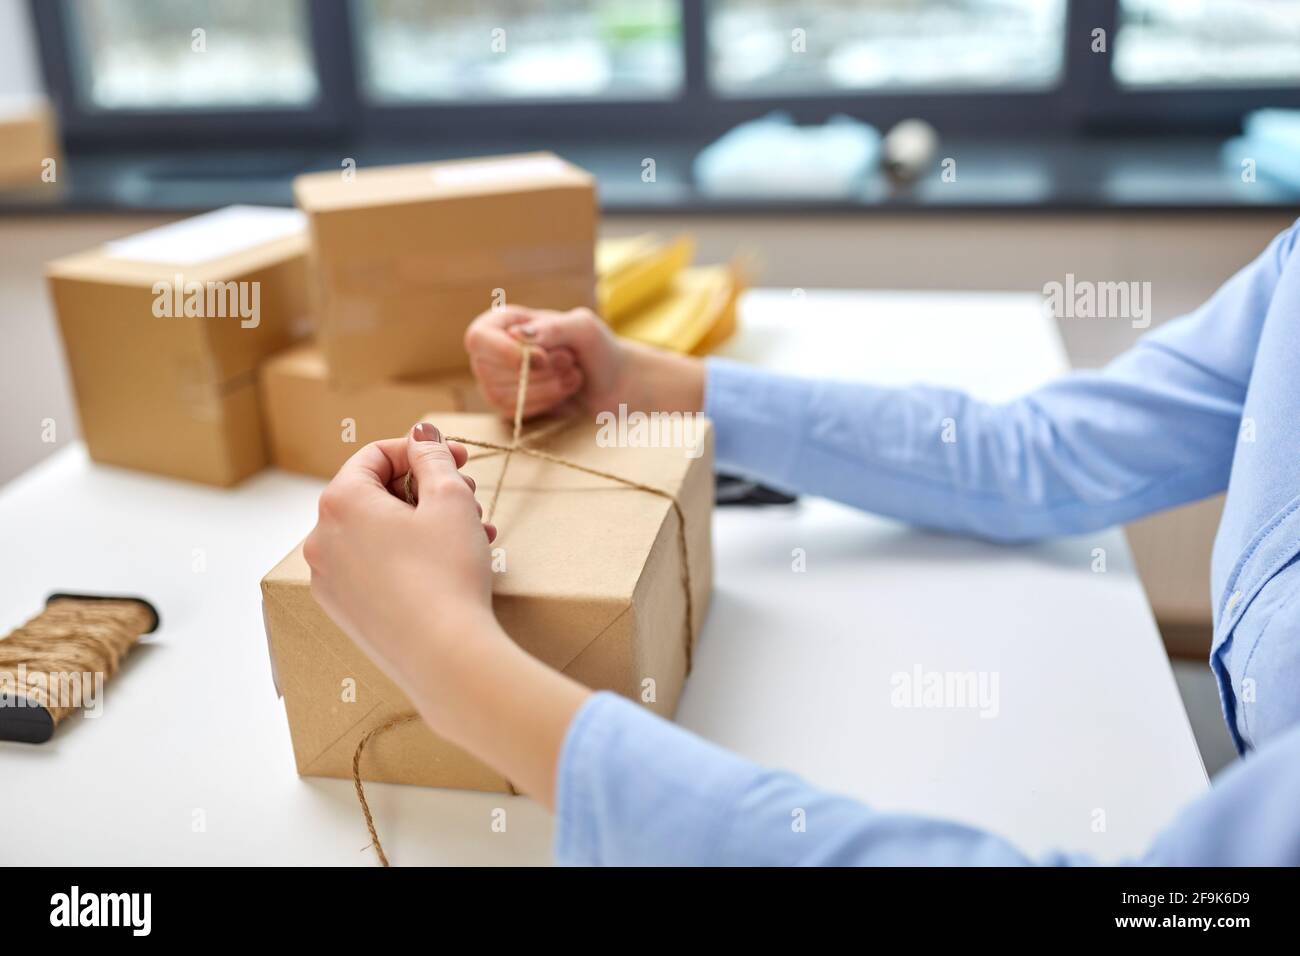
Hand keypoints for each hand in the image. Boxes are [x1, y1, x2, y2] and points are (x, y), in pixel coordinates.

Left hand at [303, 423, 500, 707]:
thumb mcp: (450, 499)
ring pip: (379, 533)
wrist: (445, 656)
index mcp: (340, 503)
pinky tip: (450, 565)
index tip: (460, 458)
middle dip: (427, 490)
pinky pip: (374, 567)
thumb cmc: (447, 572)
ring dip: (425, 524)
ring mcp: (329, 580)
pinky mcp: (346, 612)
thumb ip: (432, 456)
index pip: (376, 456)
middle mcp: (322, 539)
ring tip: (474, 534)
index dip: (422, 450)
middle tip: (470, 499)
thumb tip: (420, 433)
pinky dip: (409, 557)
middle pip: (376, 494)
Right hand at [464, 305, 626, 418]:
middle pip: (490, 371)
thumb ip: (552, 327)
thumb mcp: (582, 327)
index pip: (479, 338)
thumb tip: (516, 335)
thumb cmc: (597, 348)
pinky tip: (565, 390)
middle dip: (539, 372)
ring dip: (546, 388)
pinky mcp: (509, 407)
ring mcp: (496, 381)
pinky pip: (515, 412)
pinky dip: (545, 403)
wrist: (613, 383)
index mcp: (503, 322)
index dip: (505, 352)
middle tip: (570, 360)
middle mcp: (493, 351)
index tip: (542, 359)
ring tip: (573, 374)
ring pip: (502, 395)